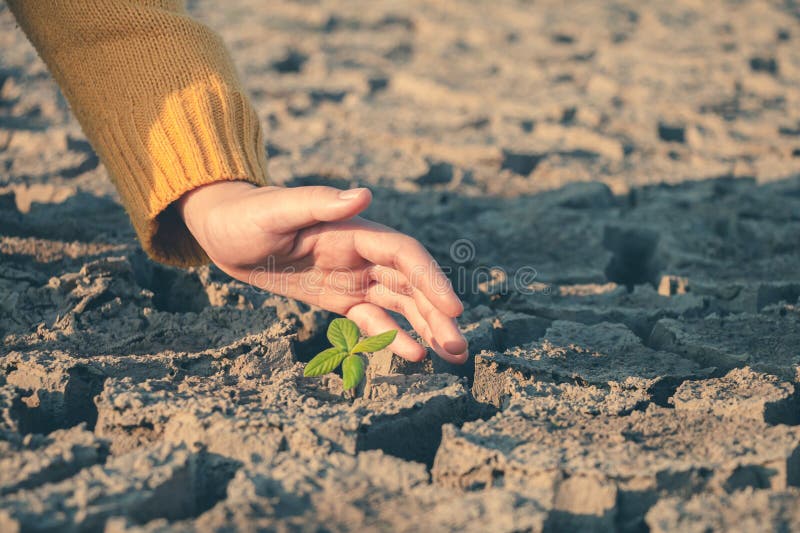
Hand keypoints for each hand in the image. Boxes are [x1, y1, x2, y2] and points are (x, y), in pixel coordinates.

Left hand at [178, 181, 467, 362]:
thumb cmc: (247, 215)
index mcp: (354, 230)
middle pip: (411, 285)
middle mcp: (361, 254)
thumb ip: (319, 203)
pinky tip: (414, 355)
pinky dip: (392, 335)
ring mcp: (352, 277)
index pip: (405, 255)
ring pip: (399, 305)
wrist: (224, 231)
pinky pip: (371, 318)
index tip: (453, 309)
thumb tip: (363, 194)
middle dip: (437, 315)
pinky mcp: (338, 297)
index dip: (431, 280)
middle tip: (460, 348)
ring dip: (426, 328)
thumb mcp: (277, 209)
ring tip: (452, 356)